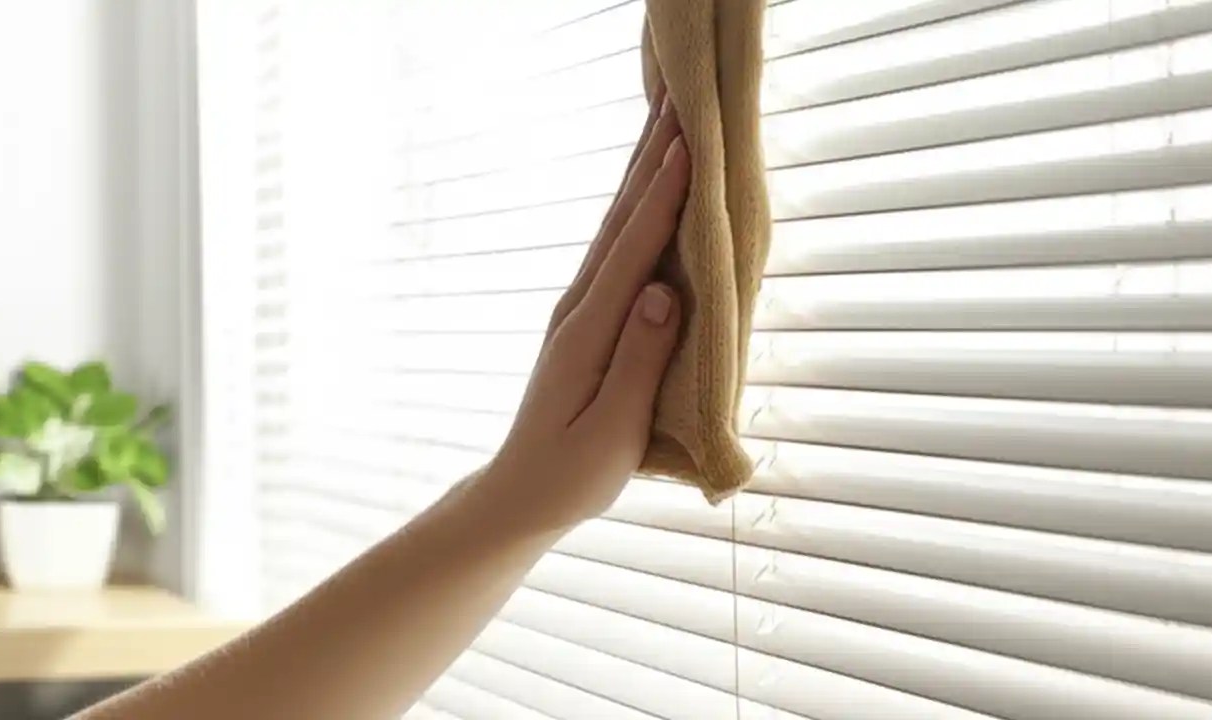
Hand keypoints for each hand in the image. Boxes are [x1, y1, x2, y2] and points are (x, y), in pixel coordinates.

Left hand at [479, 89, 689, 533]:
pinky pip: (617, 251)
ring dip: (641, 174)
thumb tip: (665, 291)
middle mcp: (579, 309)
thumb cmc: (571, 474)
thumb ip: (638, 359)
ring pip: (615, 229)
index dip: (662, 198)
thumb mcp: (611, 430)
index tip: (689, 144)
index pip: (631, 252)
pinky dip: (638, 211)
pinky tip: (650, 194)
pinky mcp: (588, 320)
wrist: (522, 493)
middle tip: (677, 99)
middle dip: (649, 160)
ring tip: (665, 124)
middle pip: (619, 221)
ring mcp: (580, 311)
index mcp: (587, 332)